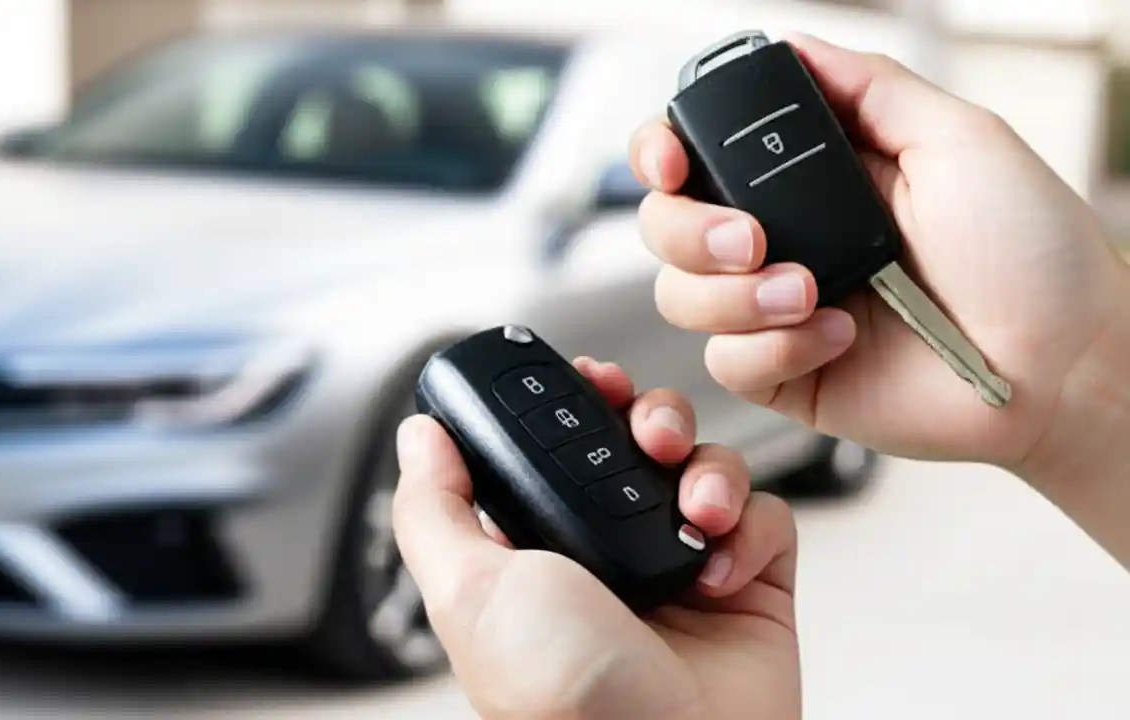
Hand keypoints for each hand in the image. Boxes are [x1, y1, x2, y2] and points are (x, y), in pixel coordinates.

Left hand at [393, 359, 798, 719]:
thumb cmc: (560, 701)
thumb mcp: (469, 591)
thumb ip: (435, 508)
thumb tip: (420, 439)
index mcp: (541, 551)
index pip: (557, 449)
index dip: (573, 404)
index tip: (587, 379)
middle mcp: (610, 555)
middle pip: (637, 442)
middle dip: (649, 418)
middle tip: (648, 431)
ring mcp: (681, 568)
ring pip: (704, 467)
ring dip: (705, 468)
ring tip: (693, 506)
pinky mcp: (749, 588)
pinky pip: (764, 518)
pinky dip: (749, 527)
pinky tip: (720, 565)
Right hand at [632, 34, 1129, 548]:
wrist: (1062, 364)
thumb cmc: (1032, 253)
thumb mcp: (957, 137)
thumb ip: (867, 87)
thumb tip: (792, 46)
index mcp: (815, 177)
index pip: (701, 154)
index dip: (662, 152)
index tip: (670, 162)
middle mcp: (787, 239)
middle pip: (667, 225)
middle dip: (691, 231)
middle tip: (755, 241)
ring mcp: (780, 309)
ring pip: (681, 296)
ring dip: (734, 295)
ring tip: (812, 293)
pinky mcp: (786, 374)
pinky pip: (727, 361)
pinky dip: (775, 348)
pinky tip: (839, 337)